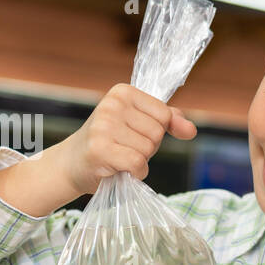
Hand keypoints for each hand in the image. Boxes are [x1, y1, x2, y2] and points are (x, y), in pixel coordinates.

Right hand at [46, 83, 197, 196]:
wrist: (73, 163)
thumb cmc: (111, 143)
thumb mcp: (139, 123)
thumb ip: (168, 121)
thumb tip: (191, 130)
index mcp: (123, 92)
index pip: (164, 115)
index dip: (156, 132)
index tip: (133, 133)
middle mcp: (112, 104)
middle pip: (157, 133)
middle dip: (147, 147)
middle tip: (123, 147)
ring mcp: (104, 126)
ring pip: (148, 150)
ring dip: (139, 161)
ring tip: (118, 156)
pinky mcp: (100, 148)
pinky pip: (138, 163)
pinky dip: (135, 173)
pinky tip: (120, 169)